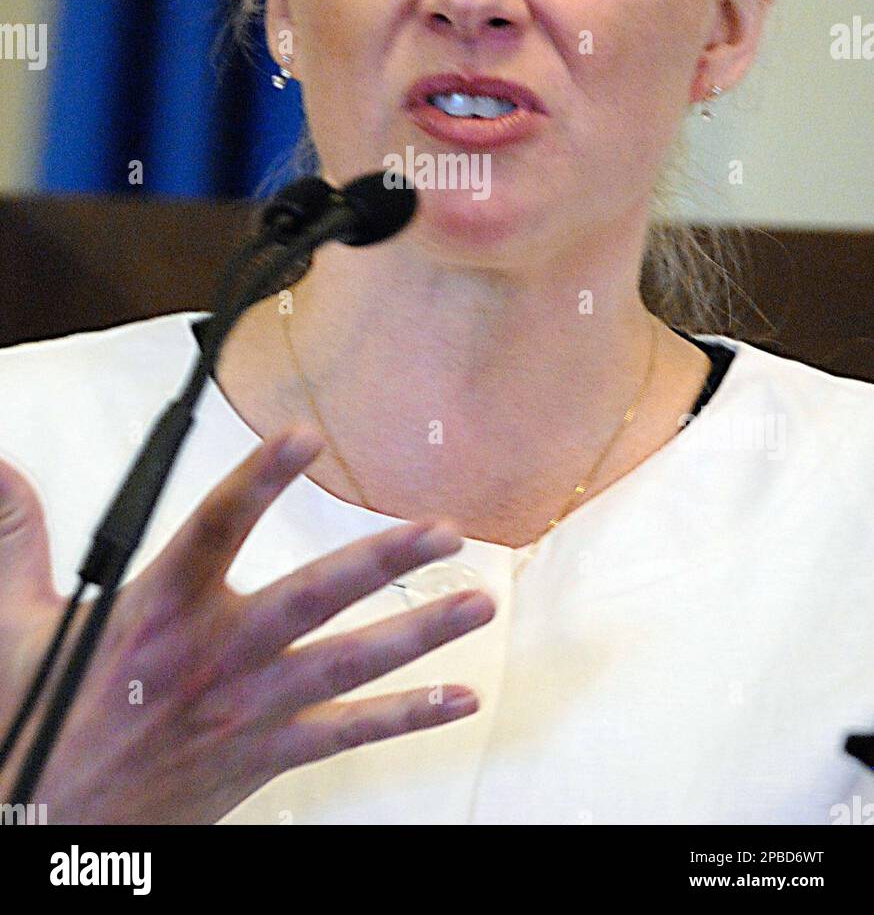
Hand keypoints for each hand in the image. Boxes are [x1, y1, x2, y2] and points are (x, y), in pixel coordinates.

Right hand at [0, 429, 494, 823]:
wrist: (49, 828)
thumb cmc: (40, 719)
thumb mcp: (16, 623)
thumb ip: (17, 536)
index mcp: (157, 612)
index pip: (215, 528)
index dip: (259, 480)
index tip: (304, 436)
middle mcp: (212, 657)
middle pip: (309, 597)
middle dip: (381, 561)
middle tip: (444, 529)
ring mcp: (246, 712)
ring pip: (345, 666)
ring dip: (417, 633)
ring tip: (478, 602)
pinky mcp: (263, 758)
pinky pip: (346, 738)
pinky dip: (405, 717)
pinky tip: (457, 697)